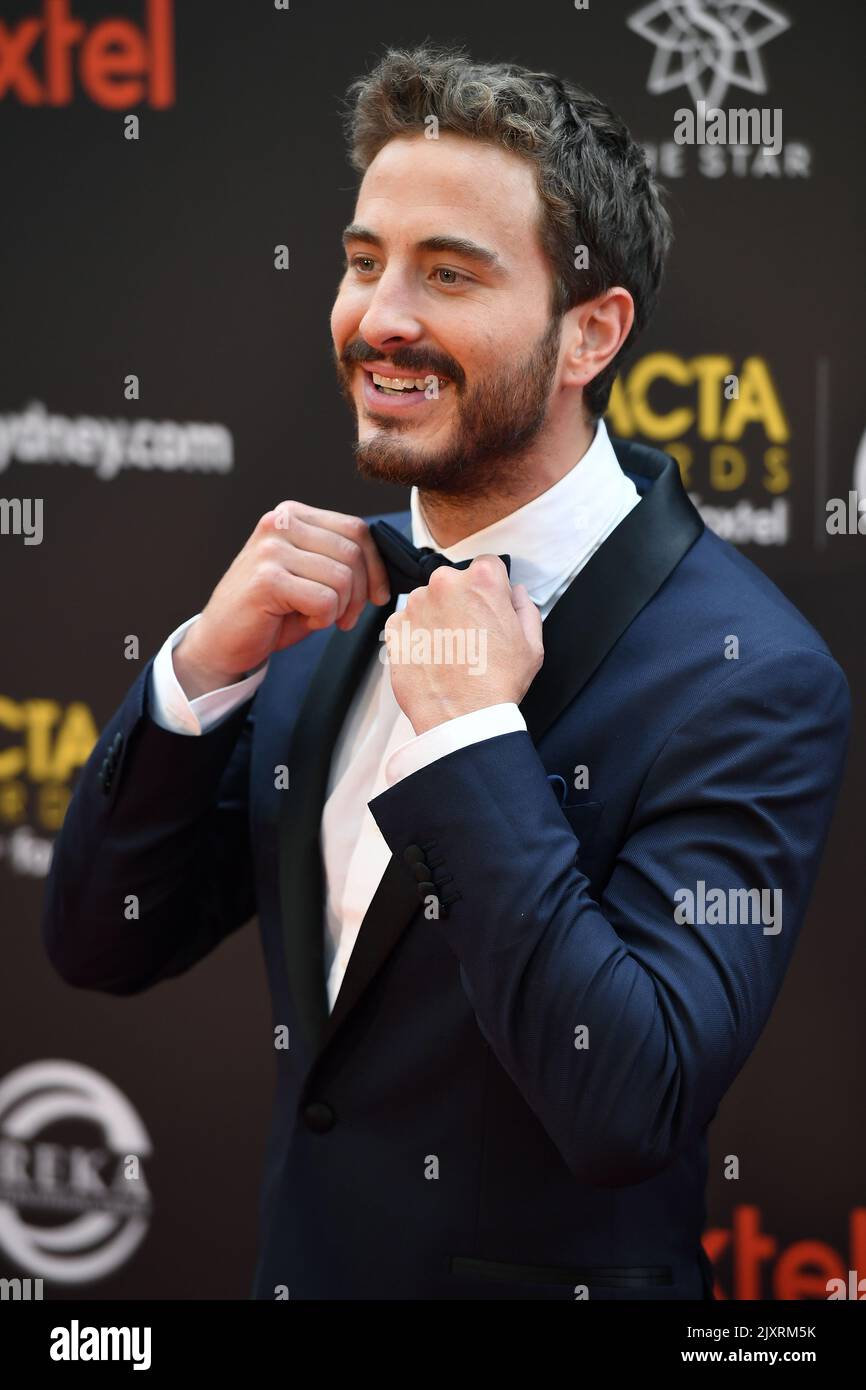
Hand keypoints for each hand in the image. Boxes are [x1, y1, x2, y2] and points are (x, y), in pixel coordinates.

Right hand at [173, 502, 390, 697]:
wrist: (222, 641)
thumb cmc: (270, 611)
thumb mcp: (311, 576)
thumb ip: (340, 561)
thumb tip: (389, 565)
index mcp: (293, 515)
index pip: (356, 530)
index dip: (376, 567)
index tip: (376, 595)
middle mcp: (280, 522)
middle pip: (353, 553)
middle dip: (360, 593)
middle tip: (346, 617)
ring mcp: (271, 548)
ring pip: (342, 578)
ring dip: (340, 608)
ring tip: (318, 617)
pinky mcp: (267, 578)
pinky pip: (324, 599)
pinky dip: (323, 618)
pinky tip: (303, 620)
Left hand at [383, 556, 542, 735]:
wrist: (460, 719)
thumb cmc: (497, 684)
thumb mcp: (532, 645)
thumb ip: (526, 608)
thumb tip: (517, 594)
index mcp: (481, 580)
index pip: (488, 566)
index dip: (492, 588)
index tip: (490, 608)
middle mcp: (444, 584)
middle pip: (455, 581)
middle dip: (463, 601)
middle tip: (472, 635)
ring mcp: (416, 605)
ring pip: (430, 600)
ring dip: (438, 617)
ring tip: (452, 651)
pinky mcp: (395, 627)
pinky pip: (408, 622)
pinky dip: (418, 635)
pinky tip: (434, 657)